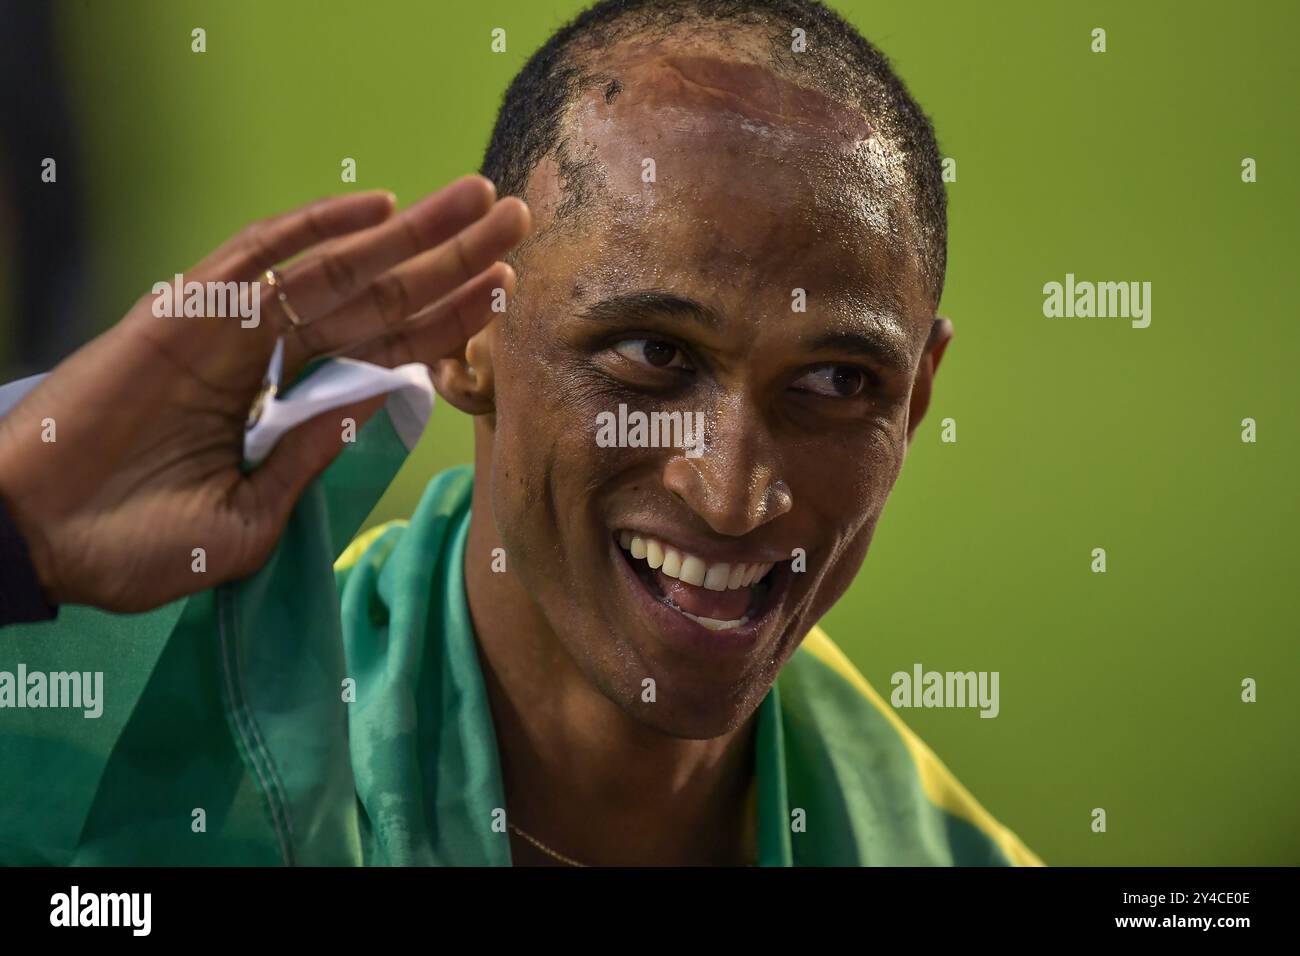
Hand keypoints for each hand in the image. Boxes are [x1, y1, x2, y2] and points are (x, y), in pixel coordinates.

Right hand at [0, 177, 530, 611]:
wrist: (44, 546)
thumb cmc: (139, 550)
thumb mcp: (254, 521)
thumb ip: (316, 456)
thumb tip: (386, 398)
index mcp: (292, 406)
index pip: (391, 350)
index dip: (451, 318)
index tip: (509, 290)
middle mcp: (273, 357)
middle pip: (382, 296)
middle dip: (452, 257)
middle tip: (518, 218)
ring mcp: (233, 330)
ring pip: (339, 266)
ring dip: (411, 231)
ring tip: (478, 199)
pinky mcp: (186, 311)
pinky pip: (257, 256)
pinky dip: (314, 228)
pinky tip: (376, 206)